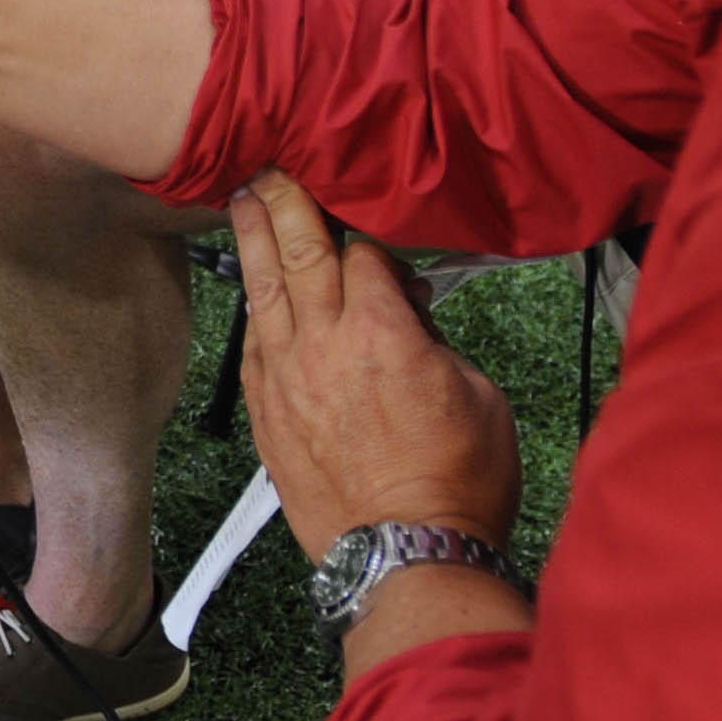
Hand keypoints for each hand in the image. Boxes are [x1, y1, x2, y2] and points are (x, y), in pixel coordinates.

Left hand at [227, 170, 520, 562]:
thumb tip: (413, 323)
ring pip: (262, 288)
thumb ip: (438, 343)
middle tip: (271, 163)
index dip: (368, 225)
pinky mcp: (266, 414)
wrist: (404, 557)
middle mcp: (324, 346)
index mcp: (383, 333)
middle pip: (298, 249)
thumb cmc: (455, 486)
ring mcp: (286, 379)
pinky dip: (252, 306)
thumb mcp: (479, 394)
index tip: (366, 208)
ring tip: (243, 199)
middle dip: (285, 198)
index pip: (364, 251)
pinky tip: (249, 285)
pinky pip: (252, 343)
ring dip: (253, 237)